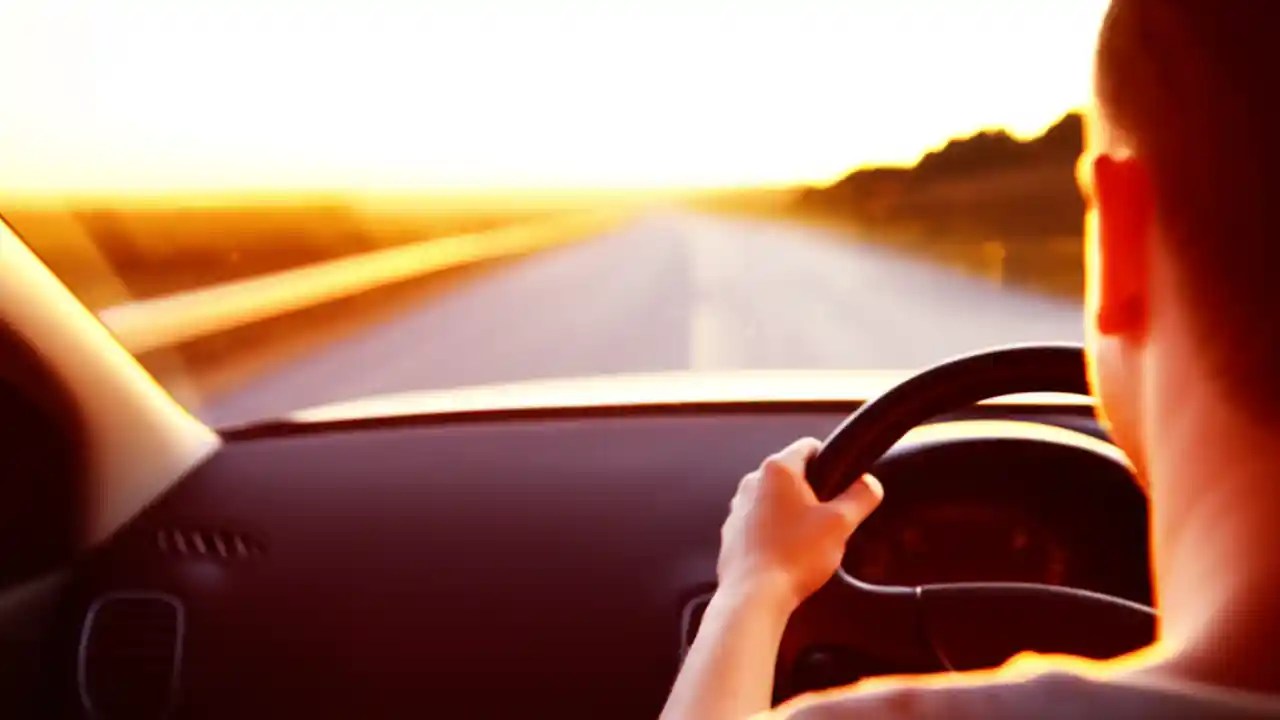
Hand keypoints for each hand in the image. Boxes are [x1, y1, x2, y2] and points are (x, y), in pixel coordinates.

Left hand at [718, 437, 883, 610]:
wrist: (754, 595)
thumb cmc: (794, 556)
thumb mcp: (840, 524)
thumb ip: (860, 497)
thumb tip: (870, 483)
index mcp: (777, 469)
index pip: (809, 447)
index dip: (831, 461)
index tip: (843, 482)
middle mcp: (752, 482)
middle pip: (792, 475)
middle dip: (813, 492)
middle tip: (829, 519)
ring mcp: (738, 507)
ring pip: (775, 500)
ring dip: (793, 513)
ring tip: (808, 541)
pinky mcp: (732, 532)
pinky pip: (760, 523)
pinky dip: (775, 532)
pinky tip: (787, 554)